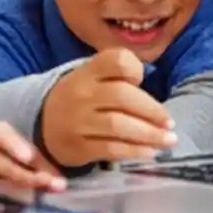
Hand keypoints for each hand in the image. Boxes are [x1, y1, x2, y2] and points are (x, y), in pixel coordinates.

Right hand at [41, 50, 176, 167]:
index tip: (141, 80)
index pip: (116, 61)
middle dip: (152, 111)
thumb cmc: (81, 98)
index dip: (135, 69)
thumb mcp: (92, 77)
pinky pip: (111, 149)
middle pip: (122, 96)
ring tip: (168, 140)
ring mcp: (78, 121)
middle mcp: (81, 94)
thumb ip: (119, 78)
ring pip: (119, 125)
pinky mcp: (77, 147)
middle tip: (170, 123)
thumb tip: (152, 101)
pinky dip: (134, 151)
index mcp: (87, 72)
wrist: (42, 123)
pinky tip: (149, 152)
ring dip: (149, 134)